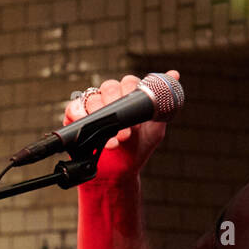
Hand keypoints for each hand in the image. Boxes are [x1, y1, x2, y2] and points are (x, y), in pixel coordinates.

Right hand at [62, 70, 179, 181]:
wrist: (118, 173)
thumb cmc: (136, 149)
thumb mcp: (155, 128)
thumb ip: (163, 103)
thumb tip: (174, 75)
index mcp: (128, 96)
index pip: (129, 82)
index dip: (132, 93)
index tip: (136, 112)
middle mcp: (109, 97)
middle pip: (109, 86)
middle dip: (117, 107)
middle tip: (126, 131)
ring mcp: (91, 105)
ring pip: (93, 97)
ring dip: (103, 117)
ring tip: (113, 140)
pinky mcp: (74, 115)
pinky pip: (75, 108)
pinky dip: (83, 118)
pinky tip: (93, 132)